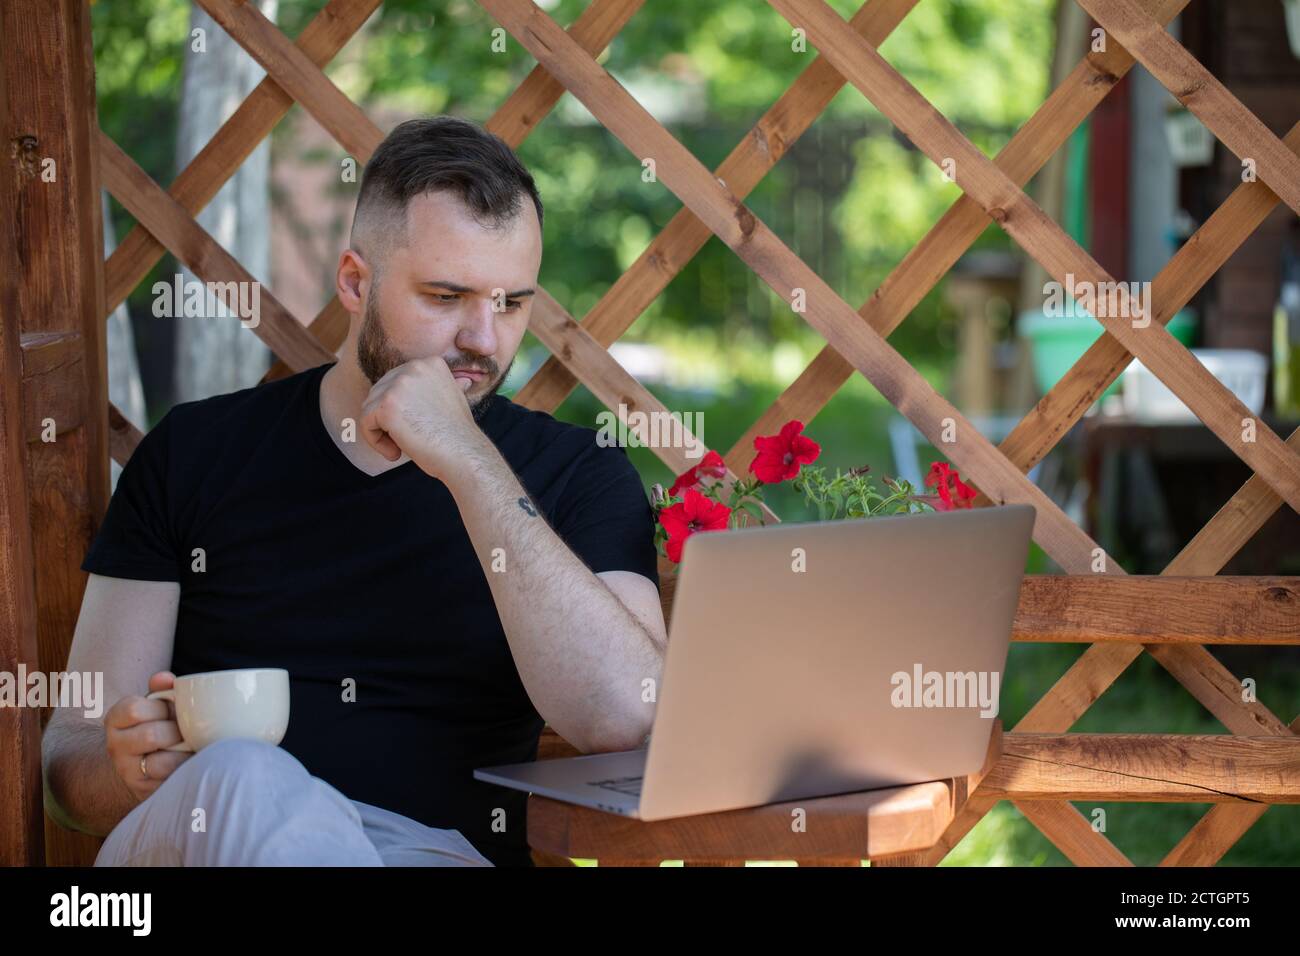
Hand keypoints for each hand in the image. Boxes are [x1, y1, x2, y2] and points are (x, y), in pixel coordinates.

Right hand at [104, 670, 190, 802]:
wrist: (142, 762)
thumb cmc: (157, 724)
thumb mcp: (156, 704)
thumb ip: (162, 689)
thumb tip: (166, 679)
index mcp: (116, 719)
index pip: (134, 708)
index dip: (161, 708)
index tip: (172, 710)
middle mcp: (115, 746)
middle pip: (150, 735)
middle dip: (176, 732)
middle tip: (188, 731)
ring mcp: (127, 771)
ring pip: (160, 763)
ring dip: (183, 754)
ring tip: (193, 748)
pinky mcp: (144, 791)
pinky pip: (169, 782)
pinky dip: (186, 772)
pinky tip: (194, 764)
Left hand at [359, 356, 487, 480]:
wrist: (464, 454)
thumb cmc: (457, 435)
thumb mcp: (450, 398)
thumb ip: (431, 388)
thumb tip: (431, 387)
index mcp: (431, 363)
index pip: (396, 382)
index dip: (400, 409)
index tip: (417, 427)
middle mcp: (414, 366)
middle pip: (379, 392)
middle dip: (386, 419)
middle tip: (407, 440)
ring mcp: (399, 384)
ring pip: (370, 407)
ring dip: (381, 431)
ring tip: (401, 447)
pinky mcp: (386, 405)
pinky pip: (365, 423)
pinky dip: (375, 441)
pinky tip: (395, 452)